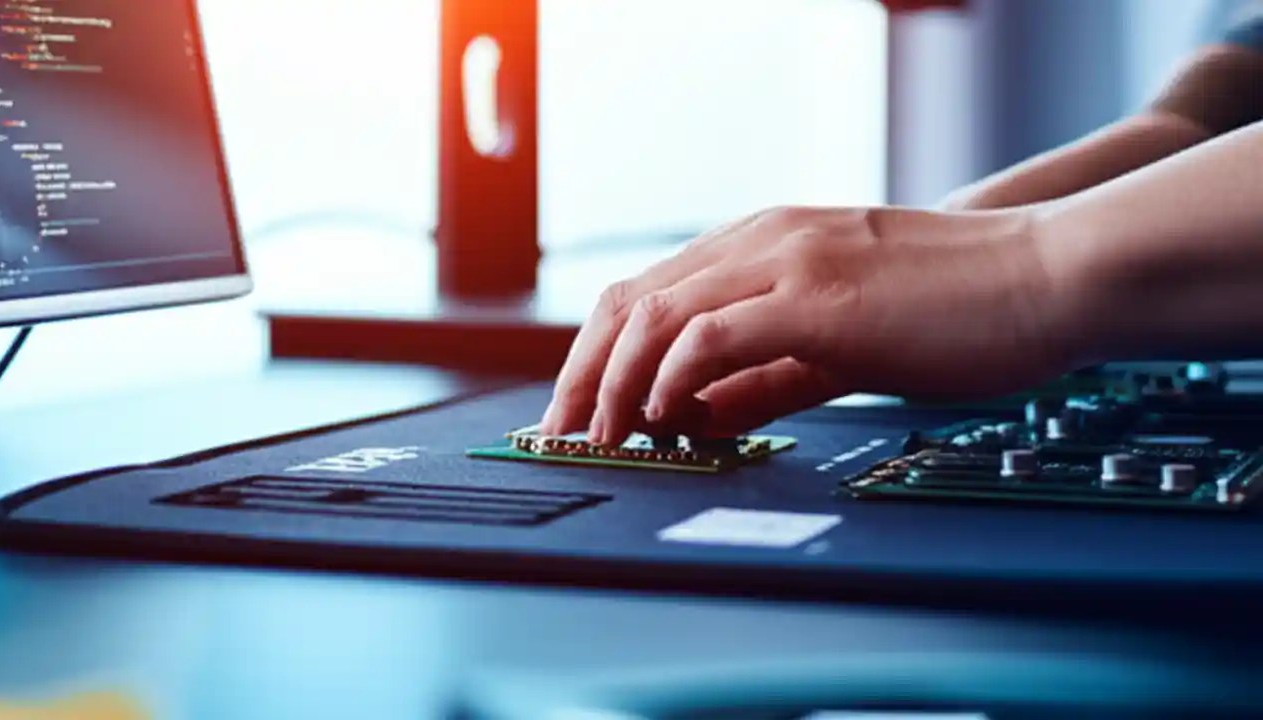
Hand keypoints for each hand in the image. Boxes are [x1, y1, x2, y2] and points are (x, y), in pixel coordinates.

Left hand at [541, 205, 1080, 444]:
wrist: (1048, 276)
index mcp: (766, 242)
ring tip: (601, 438)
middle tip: (564, 432)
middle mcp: (763, 239)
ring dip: (614, 382)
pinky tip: (662, 418)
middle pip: (631, 300)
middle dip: (583, 372)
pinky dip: (670, 378)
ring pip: (656, 314)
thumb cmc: (957, 310)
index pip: (650, 293)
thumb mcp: (837, 343)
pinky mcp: (817, 295)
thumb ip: (762, 376)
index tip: (582, 412)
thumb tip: (696, 417)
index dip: (600, 356)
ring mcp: (788, 259)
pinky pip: (710, 332)